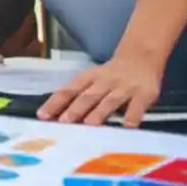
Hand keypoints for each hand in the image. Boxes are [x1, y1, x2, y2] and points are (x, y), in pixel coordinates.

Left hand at [37, 53, 165, 127]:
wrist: (141, 57)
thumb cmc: (110, 76)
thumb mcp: (92, 80)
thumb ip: (78, 96)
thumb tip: (55, 117)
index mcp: (88, 78)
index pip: (68, 90)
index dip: (55, 102)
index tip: (42, 115)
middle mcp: (104, 82)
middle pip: (87, 96)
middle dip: (75, 109)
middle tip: (64, 122)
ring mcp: (124, 88)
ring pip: (109, 100)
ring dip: (99, 112)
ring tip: (89, 125)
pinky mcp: (144, 95)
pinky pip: (137, 107)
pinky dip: (132, 117)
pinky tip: (127, 127)